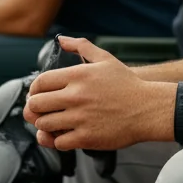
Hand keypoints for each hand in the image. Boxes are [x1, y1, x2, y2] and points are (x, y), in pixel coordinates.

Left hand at [23, 37, 174, 150]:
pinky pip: (59, 142)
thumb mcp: (105, 59)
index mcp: (78, 75)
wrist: (148, 108)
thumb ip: (81, 46)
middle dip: (34, 109)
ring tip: (53, 123)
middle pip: (36, 104)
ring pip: (44, 124)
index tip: (37, 95)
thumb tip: (61, 40)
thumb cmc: (128, 85)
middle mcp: (76, 96)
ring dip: (45, 125)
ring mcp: (80, 118)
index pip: (39, 83)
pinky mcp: (86, 138)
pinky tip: (66, 134)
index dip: (33, 90)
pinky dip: (58, 140)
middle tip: (41, 111)